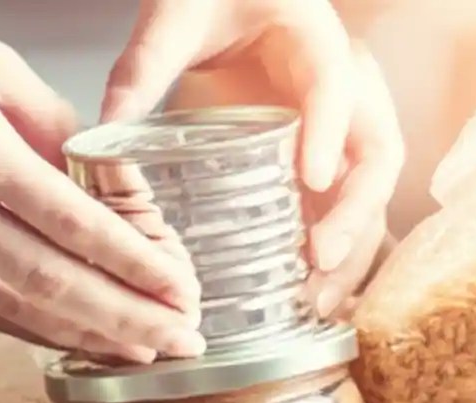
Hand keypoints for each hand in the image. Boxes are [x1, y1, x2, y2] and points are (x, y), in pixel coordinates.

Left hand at [104, 0, 404, 316]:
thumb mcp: (176, 13)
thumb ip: (144, 63)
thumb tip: (102, 129)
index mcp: (315, 37)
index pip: (334, 83)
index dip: (326, 130)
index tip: (309, 178)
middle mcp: (343, 86)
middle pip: (373, 152)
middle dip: (355, 212)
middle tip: (317, 258)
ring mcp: (337, 127)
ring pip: (364, 191)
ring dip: (349, 247)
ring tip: (315, 300)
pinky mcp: (318, 157)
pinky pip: (340, 209)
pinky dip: (333, 254)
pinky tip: (309, 298)